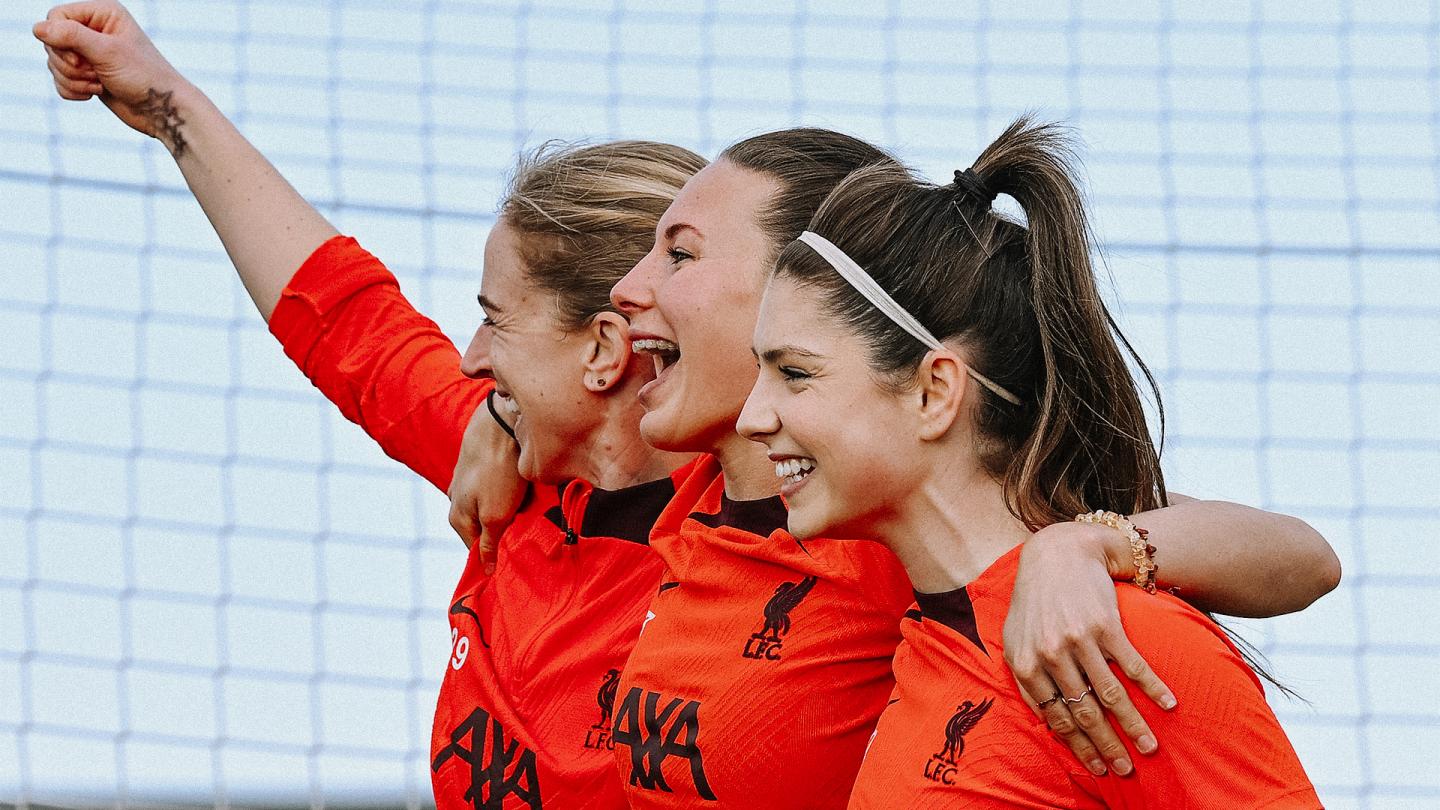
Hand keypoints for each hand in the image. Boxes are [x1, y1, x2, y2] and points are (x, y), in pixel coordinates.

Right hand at [34, 1, 189, 145]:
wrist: (163, 110)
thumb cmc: (144, 76)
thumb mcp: (107, 52)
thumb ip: (71, 36)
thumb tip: (37, 28)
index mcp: (102, 14)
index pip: (56, 16)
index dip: (59, 39)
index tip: (81, 58)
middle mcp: (94, 30)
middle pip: (51, 42)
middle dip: (69, 64)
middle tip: (95, 72)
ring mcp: (90, 54)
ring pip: (54, 64)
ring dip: (73, 79)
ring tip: (100, 84)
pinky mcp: (87, 75)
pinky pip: (60, 81)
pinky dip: (73, 90)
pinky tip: (97, 93)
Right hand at [447, 392, 527, 572]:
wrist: (501, 422)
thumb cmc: (499, 471)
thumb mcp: (496, 515)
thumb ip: (489, 544)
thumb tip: (485, 572)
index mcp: (457, 517)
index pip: (476, 550)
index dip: (496, 555)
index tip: (517, 554)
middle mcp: (456, 500)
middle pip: (484, 527)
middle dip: (505, 527)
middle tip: (524, 520)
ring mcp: (466, 482)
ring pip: (493, 507)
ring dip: (510, 507)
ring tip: (525, 498)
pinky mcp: (481, 465)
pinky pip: (499, 488)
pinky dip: (512, 489)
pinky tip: (522, 483)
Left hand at [1003, 521, 1176, 777]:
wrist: (1059, 555)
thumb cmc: (1036, 602)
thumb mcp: (1015, 639)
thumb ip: (1025, 679)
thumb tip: (1046, 722)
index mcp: (1026, 664)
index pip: (1056, 718)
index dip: (1079, 746)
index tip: (1097, 767)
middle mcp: (1051, 655)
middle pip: (1085, 713)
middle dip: (1108, 746)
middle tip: (1126, 769)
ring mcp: (1079, 640)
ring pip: (1111, 695)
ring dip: (1134, 726)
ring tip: (1150, 747)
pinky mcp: (1105, 625)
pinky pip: (1133, 665)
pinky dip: (1153, 688)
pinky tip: (1168, 705)